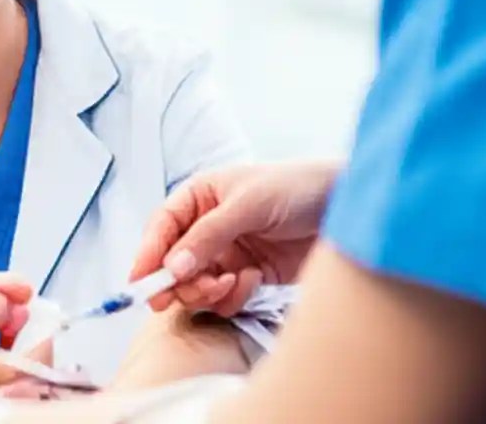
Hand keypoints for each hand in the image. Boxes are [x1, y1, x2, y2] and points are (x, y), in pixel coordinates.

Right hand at [131, 160, 339, 315]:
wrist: (345, 207)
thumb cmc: (297, 188)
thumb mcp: (248, 205)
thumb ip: (208, 236)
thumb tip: (172, 266)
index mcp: (199, 197)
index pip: (161, 228)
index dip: (148, 255)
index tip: (141, 282)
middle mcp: (207, 226)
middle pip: (172, 264)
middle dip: (182, 281)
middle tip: (202, 289)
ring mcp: (227, 252)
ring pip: (195, 285)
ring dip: (209, 292)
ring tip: (233, 283)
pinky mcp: (248, 275)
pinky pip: (224, 297)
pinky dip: (232, 297)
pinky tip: (253, 281)